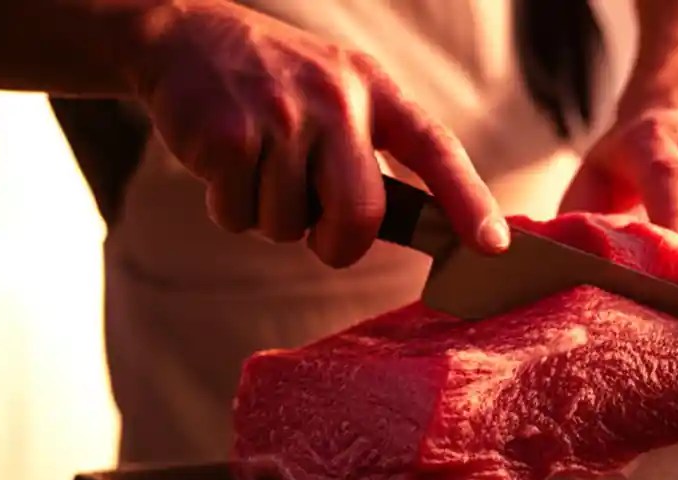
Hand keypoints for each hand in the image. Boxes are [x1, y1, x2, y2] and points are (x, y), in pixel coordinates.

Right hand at [129, 1, 507, 266]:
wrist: (185, 36)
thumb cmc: (276, 85)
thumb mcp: (338, 93)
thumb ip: (373, 152)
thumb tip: (417, 231)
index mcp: (373, 90)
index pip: (435, 148)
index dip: (469, 200)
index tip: (493, 245)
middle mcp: (335, 99)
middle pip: (361, 215)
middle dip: (339, 245)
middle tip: (322, 235)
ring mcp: (280, 115)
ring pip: (289, 225)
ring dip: (269, 216)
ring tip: (258, 163)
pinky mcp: (228, 135)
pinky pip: (239, 216)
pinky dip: (227, 207)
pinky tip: (222, 162)